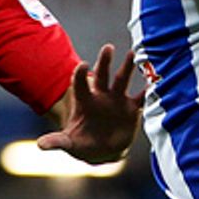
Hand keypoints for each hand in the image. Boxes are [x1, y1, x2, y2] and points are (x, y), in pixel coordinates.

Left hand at [38, 44, 143, 163]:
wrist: (102, 150)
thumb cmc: (83, 144)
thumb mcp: (69, 143)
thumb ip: (58, 142)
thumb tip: (41, 145)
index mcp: (85, 101)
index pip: (80, 83)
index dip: (80, 75)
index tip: (82, 65)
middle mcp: (101, 96)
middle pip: (102, 75)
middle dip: (104, 62)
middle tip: (108, 47)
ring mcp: (117, 100)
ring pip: (122, 79)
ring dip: (128, 67)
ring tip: (134, 53)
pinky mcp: (131, 109)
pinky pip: (141, 97)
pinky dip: (149, 90)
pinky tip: (157, 81)